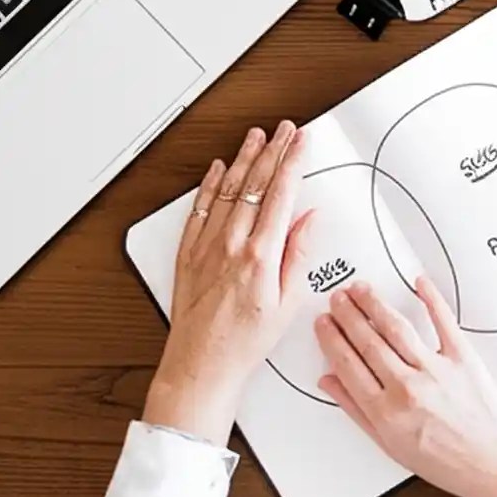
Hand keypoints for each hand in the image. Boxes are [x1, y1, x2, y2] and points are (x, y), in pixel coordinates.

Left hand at [143, 122, 315, 444]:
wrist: (201, 366)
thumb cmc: (245, 343)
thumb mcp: (287, 303)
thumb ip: (298, 255)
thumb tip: (308, 220)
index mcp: (260, 256)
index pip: (281, 195)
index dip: (293, 162)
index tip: (301, 141)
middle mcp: (230, 245)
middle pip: (255, 185)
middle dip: (273, 151)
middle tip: (285, 129)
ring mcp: (206, 247)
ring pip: (227, 190)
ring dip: (243, 160)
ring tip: (255, 137)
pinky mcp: (188, 254)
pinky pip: (200, 209)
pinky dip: (209, 185)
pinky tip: (217, 169)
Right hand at [314, 277, 496, 496]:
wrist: (494, 464)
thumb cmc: (446, 460)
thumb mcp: (390, 444)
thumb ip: (356, 410)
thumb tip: (330, 382)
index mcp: (386, 412)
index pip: (347, 365)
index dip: (331, 339)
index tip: (323, 324)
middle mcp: (409, 388)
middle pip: (367, 341)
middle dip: (347, 315)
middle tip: (337, 299)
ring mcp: (436, 370)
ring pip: (396, 328)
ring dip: (374, 304)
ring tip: (361, 289)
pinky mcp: (463, 357)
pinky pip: (443, 321)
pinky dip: (431, 298)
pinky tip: (418, 283)